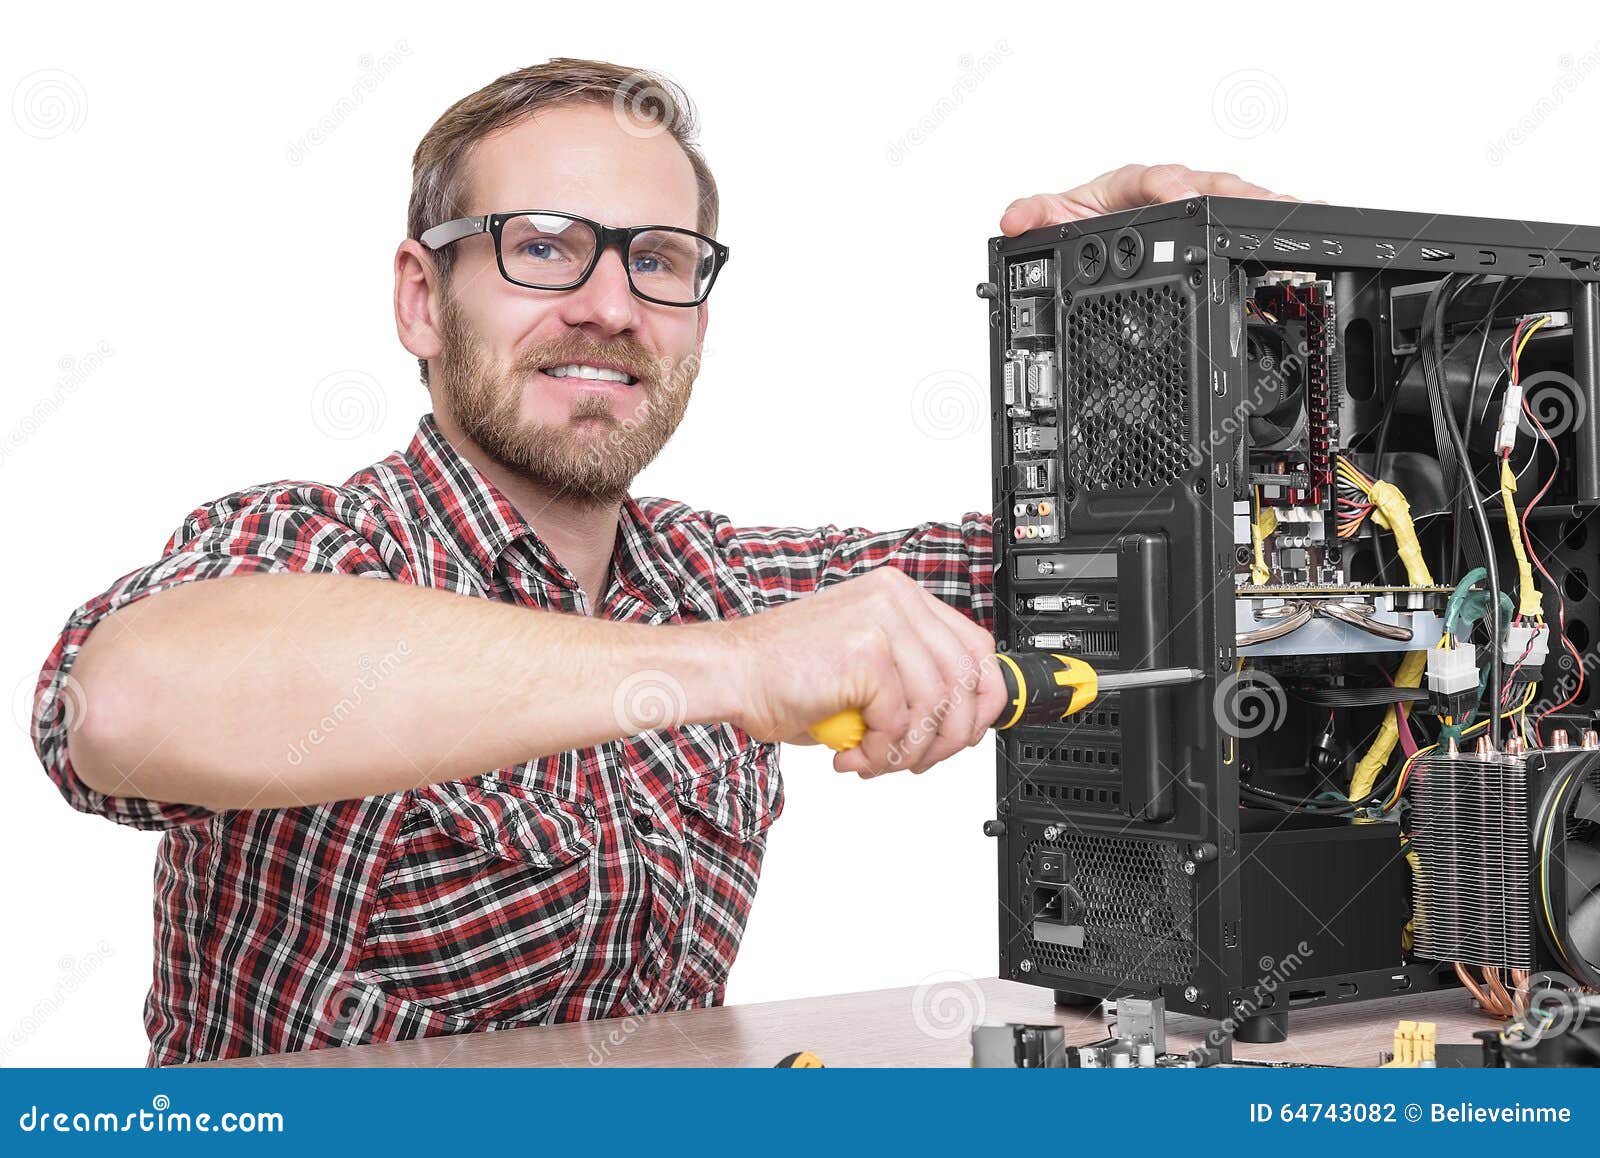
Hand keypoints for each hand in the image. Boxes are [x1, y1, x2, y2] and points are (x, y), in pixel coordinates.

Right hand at [722, 567, 1006, 777]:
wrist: (730, 673)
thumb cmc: (786, 676)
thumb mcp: (864, 667)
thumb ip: (911, 681)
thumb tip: (958, 722)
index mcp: (900, 596)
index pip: (975, 647)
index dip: (983, 700)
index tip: (969, 734)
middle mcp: (896, 599)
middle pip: (966, 679)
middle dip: (949, 737)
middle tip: (916, 761)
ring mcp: (883, 620)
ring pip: (937, 705)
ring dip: (909, 752)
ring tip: (874, 762)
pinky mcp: (866, 652)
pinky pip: (900, 720)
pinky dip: (880, 752)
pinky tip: (852, 755)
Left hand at [1000, 163, 1305, 235]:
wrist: (1085, 233)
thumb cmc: (1077, 217)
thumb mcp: (1052, 218)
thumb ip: (1035, 217)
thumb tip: (1014, 220)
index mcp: (1130, 185)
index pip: (1154, 178)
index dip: (1170, 186)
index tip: (1183, 196)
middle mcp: (1166, 189)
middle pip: (1207, 184)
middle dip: (1234, 193)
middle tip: (1259, 204)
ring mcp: (1192, 204)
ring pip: (1230, 198)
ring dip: (1260, 203)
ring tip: (1290, 209)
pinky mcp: (1206, 223)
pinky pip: (1240, 218)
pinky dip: (1268, 217)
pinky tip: (1293, 219)